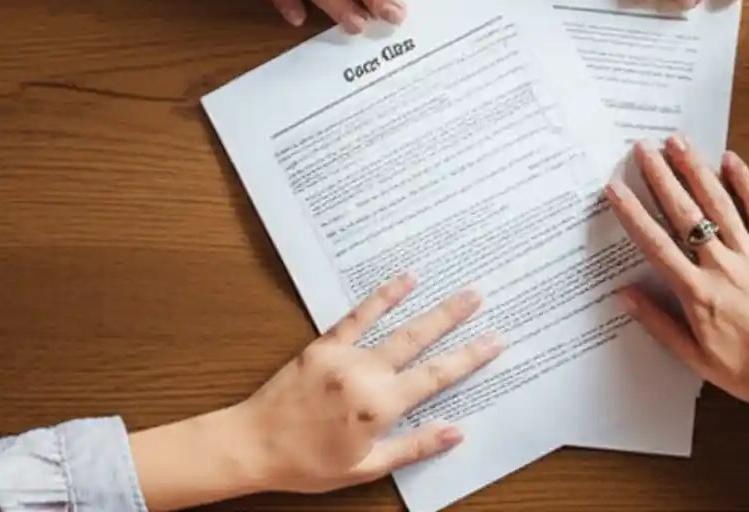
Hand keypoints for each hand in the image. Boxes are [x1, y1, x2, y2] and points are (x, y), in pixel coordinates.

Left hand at [130, 274, 502, 508]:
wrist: (252, 445)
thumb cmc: (306, 464)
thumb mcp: (365, 468)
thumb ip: (413, 447)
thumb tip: (455, 432)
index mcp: (380, 407)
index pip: (436, 377)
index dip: (469, 358)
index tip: (495, 341)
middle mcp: (366, 375)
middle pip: (421, 342)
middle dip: (455, 320)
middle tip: (481, 299)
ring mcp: (344, 357)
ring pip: (396, 327)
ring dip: (430, 307)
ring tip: (458, 290)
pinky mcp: (323, 346)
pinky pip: (357, 316)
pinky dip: (381, 297)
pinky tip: (403, 280)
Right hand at [607, 138, 748, 428]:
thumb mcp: (697, 359)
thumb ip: (659, 323)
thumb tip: (625, 296)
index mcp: (698, 294)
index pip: (655, 245)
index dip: (632, 213)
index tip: (615, 188)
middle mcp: (723, 267)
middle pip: (684, 213)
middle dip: (661, 177)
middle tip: (643, 148)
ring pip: (719, 204)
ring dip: (696, 170)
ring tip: (678, 142)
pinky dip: (746, 183)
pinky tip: (731, 159)